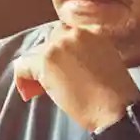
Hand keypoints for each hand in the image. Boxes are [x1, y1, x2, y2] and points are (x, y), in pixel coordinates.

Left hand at [12, 25, 139, 131]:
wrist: (116, 108)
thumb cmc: (116, 94)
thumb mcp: (106, 61)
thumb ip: (88, 52)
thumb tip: (67, 62)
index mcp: (92, 31)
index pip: (66, 33)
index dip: (61, 51)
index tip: (63, 68)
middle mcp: (75, 32)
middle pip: (50, 40)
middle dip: (49, 58)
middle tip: (53, 79)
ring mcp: (59, 45)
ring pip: (36, 52)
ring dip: (38, 68)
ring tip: (42, 88)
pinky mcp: (46, 60)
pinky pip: (23, 66)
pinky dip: (23, 78)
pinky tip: (29, 91)